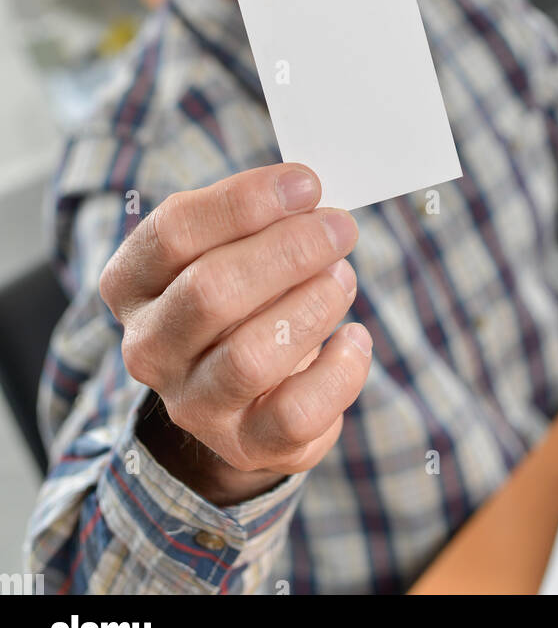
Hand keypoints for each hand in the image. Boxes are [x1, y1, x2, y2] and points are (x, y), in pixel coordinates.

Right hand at [100, 163, 370, 504]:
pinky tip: (355, 338)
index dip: (244, 202)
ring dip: (312, 305)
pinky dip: (340, 370)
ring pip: (250, 357)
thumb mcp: (230, 248)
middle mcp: (150, 347)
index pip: (173, 232)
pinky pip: (297, 413)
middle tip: (339, 227)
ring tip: (343, 277)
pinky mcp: (246, 443)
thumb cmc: (242, 296)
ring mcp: (193, 403)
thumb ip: (258, 219)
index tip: (307, 184)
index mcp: (132, 283)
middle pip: (210, 292)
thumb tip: (308, 195)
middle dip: (288, 251)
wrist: (241, 395)